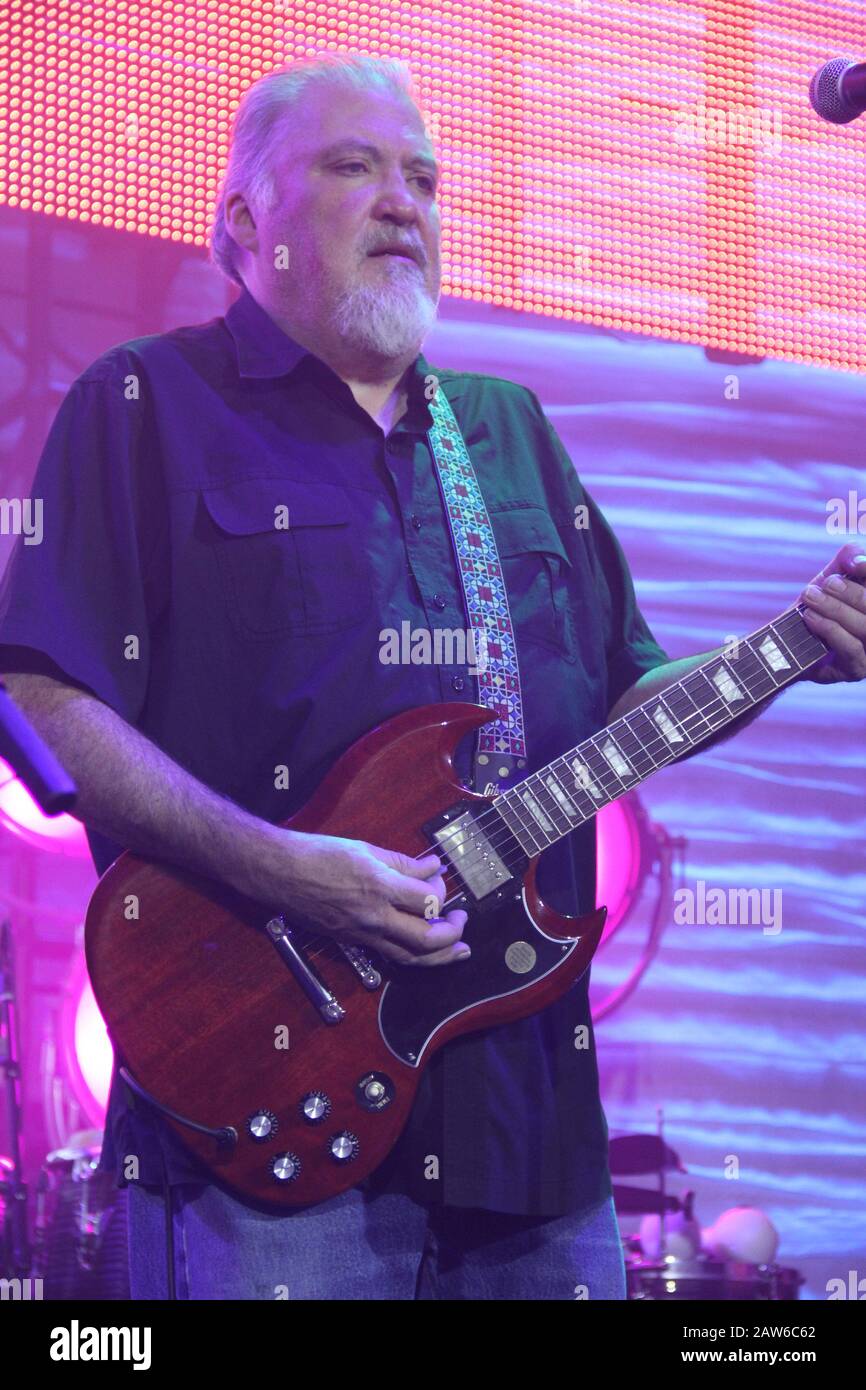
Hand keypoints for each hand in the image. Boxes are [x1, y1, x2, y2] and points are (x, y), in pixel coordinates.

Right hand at [256, 829, 469, 966]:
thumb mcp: (366, 849)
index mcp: (380, 887)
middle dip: (453, 935)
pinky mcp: (352, 942)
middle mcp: (374, 917)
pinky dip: (413, 955)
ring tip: (459, 951)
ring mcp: (362, 934)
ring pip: (411, 957)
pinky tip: (423, 951)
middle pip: (427, 940)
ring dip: (441, 957)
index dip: (444, 892)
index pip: (429, 900)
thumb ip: (404, 862)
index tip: (441, 881)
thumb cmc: (319, 854)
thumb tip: (433, 867)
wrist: (279, 873)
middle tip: (462, 922)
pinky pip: (390, 955)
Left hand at [800, 543, 865, 683]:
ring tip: (811, 596)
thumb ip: (847, 559)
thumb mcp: (831, 577)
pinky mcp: (857, 669)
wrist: (785, 644)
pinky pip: (852, 648)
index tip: (855, 564)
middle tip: (826, 583)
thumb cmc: (817, 605)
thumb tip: (857, 559)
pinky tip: (810, 617)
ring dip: (836, 609)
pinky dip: (830, 629)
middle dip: (851, 592)